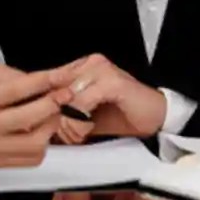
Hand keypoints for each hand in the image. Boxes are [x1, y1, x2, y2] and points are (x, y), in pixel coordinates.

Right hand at [0, 60, 75, 166]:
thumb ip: (6, 73)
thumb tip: (37, 80)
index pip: (18, 89)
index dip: (45, 81)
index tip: (63, 75)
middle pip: (32, 115)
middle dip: (54, 101)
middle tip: (63, 93)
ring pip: (38, 141)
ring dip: (52, 123)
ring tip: (51, 112)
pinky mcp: (3, 163)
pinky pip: (34, 157)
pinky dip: (44, 142)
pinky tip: (39, 129)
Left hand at [50, 54, 166, 140]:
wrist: (157, 117)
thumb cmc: (123, 114)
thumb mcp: (87, 114)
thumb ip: (66, 110)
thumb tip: (41, 119)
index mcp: (82, 66)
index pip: (51, 82)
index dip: (46, 106)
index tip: (48, 127)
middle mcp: (90, 63)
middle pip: (56, 89)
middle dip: (57, 117)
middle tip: (66, 136)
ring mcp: (101, 69)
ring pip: (67, 97)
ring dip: (68, 123)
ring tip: (77, 136)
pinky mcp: (112, 81)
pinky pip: (82, 102)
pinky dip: (80, 121)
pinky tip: (86, 132)